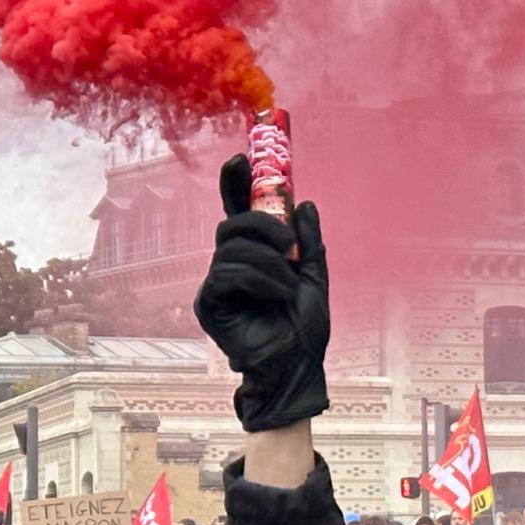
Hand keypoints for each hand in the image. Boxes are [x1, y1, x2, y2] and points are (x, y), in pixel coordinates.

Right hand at [192, 152, 329, 433]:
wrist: (296, 366)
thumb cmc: (303, 329)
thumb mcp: (315, 276)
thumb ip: (309, 242)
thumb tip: (305, 203)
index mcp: (255, 255)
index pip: (237, 211)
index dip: (235, 183)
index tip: (241, 158)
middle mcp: (231, 265)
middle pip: (232, 225)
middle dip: (261, 225)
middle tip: (288, 244)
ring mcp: (217, 284)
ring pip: (233, 250)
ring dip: (268, 264)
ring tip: (287, 288)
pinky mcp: (209, 304)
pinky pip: (226, 275)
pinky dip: (257, 281)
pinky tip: (275, 297)